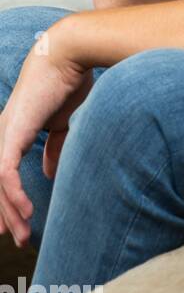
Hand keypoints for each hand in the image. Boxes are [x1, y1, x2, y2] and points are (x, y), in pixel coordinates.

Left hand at [0, 20, 92, 247]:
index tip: (14, 223)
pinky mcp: (13, 133)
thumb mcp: (63, 120)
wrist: (69, 54)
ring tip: (21, 232)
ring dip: (9, 211)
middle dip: (4, 213)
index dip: (6, 200)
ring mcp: (5, 133)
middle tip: (15, 238)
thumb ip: (54, 146)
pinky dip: (13, 195)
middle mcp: (3, 133)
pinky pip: (5, 174)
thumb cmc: (69, 81)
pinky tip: (25, 210)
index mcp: (14, 130)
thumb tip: (48, 171)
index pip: (1, 174)